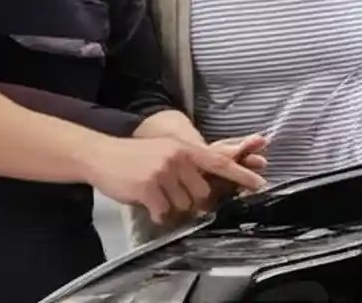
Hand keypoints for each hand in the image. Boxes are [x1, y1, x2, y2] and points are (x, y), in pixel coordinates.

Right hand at [81, 135, 266, 225]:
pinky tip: (146, 202)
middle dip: (190, 201)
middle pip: (202, 195)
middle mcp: (177, 158)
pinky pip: (164, 213)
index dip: (241, 175)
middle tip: (171, 194)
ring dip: (171, 207)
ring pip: (183, 206)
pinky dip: (156, 213)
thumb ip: (187, 166)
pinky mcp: (148, 187)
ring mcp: (163, 172)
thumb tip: (205, 192)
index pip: (219, 162)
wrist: (101, 155)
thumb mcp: (165, 152)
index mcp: (185, 148)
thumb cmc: (134, 157)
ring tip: (155, 194)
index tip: (260, 184)